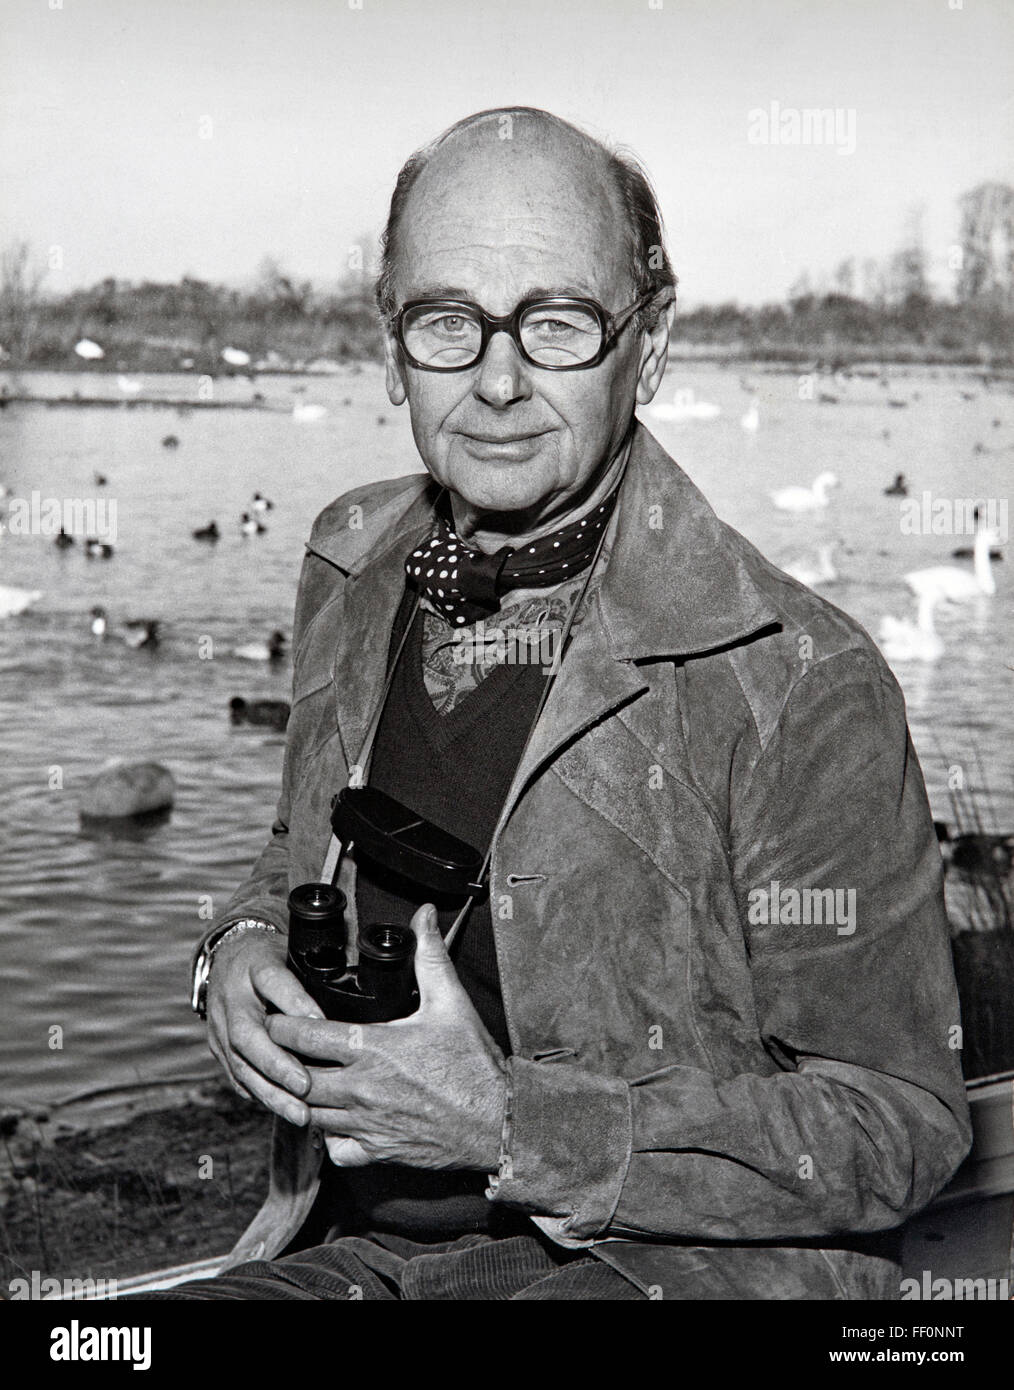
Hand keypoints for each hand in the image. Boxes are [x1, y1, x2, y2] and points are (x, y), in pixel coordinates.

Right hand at [206, 928, 324, 1126]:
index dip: (295, 1002)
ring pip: (240, 1063)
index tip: (320, 1024)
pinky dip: (262, 1095)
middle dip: (277, 1063)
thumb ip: (320, 966)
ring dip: (271, 1091)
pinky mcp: (219, 1047)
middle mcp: (232, 997)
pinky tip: (285, 1110)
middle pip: (247, 1033)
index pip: (273, 980)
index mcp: (255, 965)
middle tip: (306, 1086)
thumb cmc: (272, 956)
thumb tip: (357, 985)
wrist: (228, 958)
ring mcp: (220, 1025)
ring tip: (300, 1114)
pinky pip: (237, 1076)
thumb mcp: (293, 949)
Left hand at [266, 904, 508, 1171]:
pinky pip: (334, 1149)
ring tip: (297, 1079)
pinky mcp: (376, 1151)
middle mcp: (360, 1089)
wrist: (496, 1122)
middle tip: (274, 1048)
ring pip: (308, 1114)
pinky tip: (334, 1118)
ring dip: (299, 1097)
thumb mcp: (452, 1003)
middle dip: (279, 1061)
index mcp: (372, 1048)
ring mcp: (365, 1125)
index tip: (274, 1016)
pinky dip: (327, 1135)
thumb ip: (430, 957)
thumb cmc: (473, 1064)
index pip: (305, 1036)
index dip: (280, 1025)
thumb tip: (424, 915)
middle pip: (295, 1077)